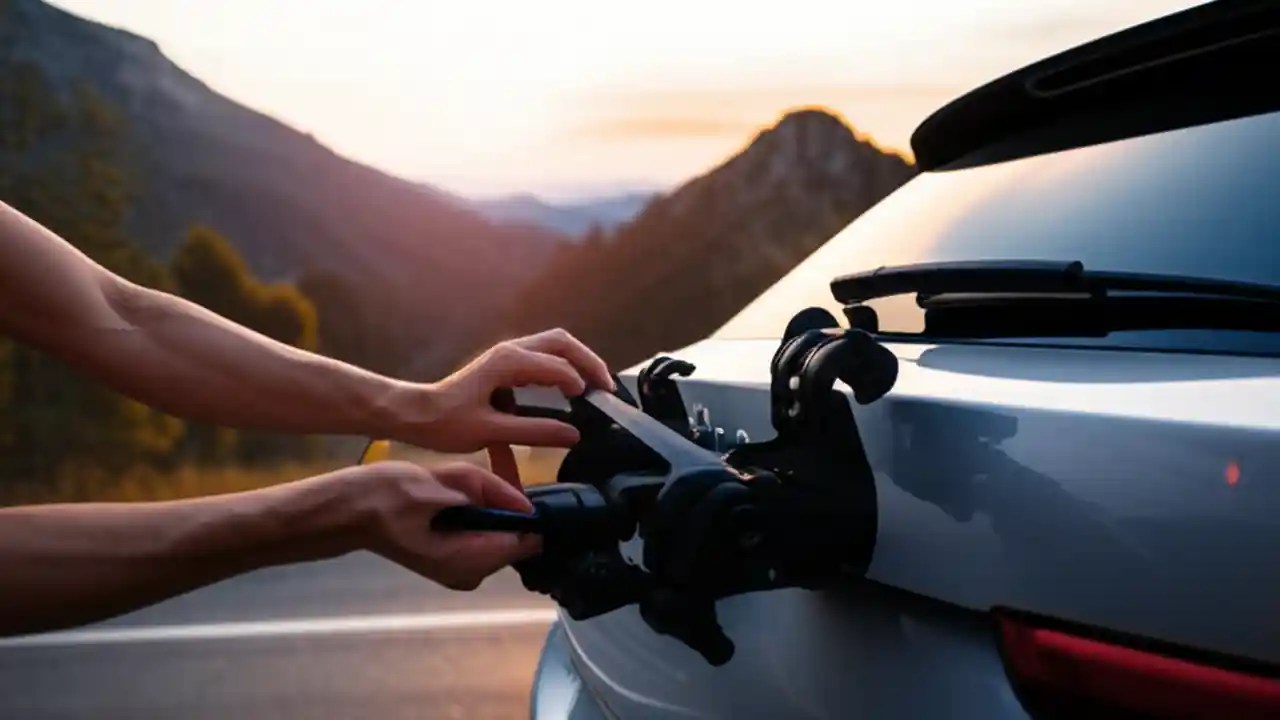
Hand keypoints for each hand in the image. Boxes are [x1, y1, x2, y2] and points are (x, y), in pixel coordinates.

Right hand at [359, 461, 540, 590]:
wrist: (351, 511)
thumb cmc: (391, 494)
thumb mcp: (445, 481)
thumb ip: (490, 491)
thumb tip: (527, 505)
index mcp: (469, 560)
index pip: (527, 543)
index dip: (526, 514)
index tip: (506, 492)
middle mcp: (471, 575)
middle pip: (514, 538)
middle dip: (499, 509)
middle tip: (462, 489)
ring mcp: (463, 574)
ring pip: (498, 535)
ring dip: (484, 510)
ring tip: (447, 496)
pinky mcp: (455, 564)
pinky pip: (482, 537)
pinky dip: (473, 517)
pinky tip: (445, 505)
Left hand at [401, 329, 613, 453]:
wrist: (416, 415)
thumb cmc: (446, 423)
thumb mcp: (490, 432)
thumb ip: (533, 432)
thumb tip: (574, 434)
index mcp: (508, 362)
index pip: (557, 365)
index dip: (580, 382)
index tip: (594, 404)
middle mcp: (511, 351)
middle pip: (561, 342)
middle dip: (588, 361)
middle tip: (607, 388)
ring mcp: (508, 355)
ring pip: (554, 345)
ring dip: (578, 361)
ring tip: (596, 386)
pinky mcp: (506, 365)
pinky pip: (544, 357)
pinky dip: (563, 368)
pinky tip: (570, 391)